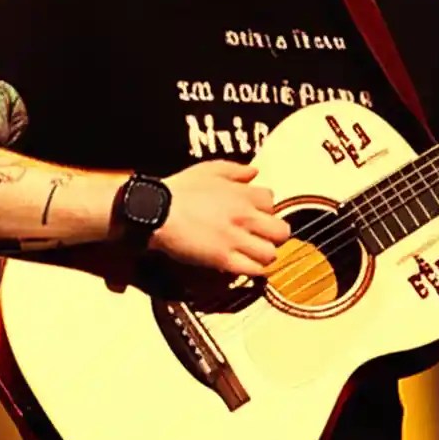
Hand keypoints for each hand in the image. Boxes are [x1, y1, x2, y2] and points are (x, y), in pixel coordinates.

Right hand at [150, 160, 291, 275]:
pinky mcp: (224, 260)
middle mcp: (245, 216)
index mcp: (243, 194)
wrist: (157, 211)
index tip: (255, 213)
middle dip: (274, 235)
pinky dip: (254, 270)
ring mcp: (235, 239)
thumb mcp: (208, 169)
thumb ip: (235, 170)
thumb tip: (254, 172)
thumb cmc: (179, 190)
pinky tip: (247, 266)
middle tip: (262, 237)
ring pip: (271, 253)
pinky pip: (253, 270)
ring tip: (254, 253)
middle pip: (281, 231)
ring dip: (265, 254)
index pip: (272, 201)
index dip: (265, 208)